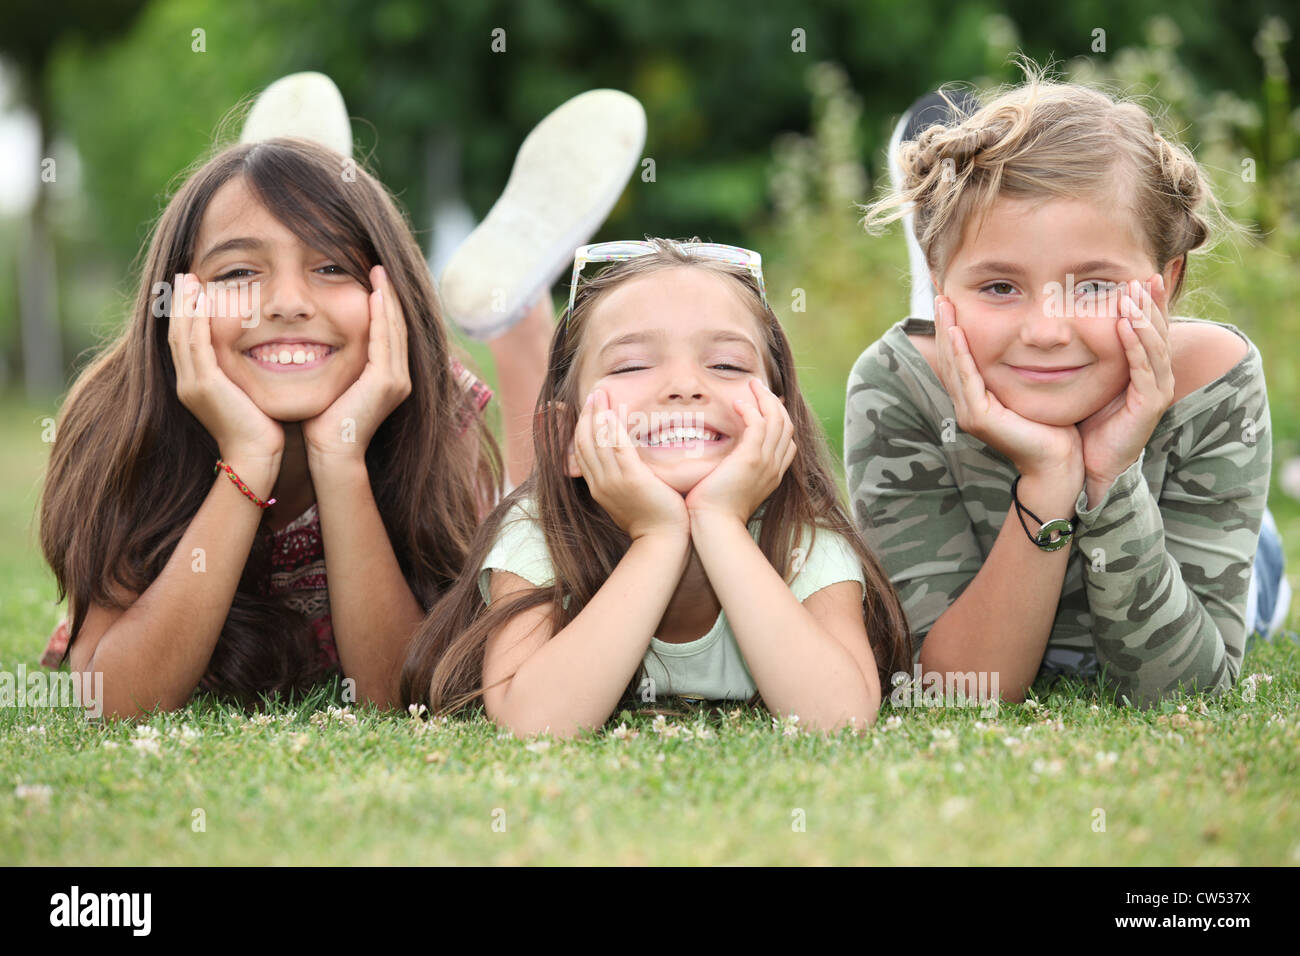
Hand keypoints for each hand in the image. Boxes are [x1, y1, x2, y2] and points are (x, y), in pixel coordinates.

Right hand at [167, 272, 282, 465]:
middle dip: (179, 304)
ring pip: (181, 335)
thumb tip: (262, 355)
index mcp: (196, 386)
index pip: (185, 342)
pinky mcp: (204, 385)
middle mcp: (188, 383)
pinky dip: (196, 321)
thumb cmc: (262, 431)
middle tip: (185, 277)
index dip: (186, 315)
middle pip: (177, 333)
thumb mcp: (248, 396)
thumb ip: (244, 376)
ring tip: (189, 280)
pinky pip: (195, 344)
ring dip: (185, 305)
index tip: (193, 290)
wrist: (255, 458)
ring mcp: (193, 384)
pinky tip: (201, 301)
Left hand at [302, 265, 411, 463]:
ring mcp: (397, 380)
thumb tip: (315, 342)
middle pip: (397, 326)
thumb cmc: (322, 425)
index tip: (373, 280)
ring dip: (388, 298)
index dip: (384, 305)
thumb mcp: (332, 386)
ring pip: (395, 328)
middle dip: (389, 295)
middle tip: (380, 267)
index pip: (389, 333)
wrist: (331, 454)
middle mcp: (400, 378)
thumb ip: (335, 364)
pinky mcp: (387, 381)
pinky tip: (374, 293)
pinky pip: (386, 338)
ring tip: (379, 272)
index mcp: (388, 379)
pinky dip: (381, 314)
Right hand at [569, 388, 688, 540]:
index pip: (581, 451)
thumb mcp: (629, 498)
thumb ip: (622, 479)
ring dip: (597, 414)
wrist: (662, 540)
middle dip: (587, 415)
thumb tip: (625, 464)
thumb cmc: (653, 519)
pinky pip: (616, 447)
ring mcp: (613, 481)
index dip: (582, 427)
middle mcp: (600, 483)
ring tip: (600, 394)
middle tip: (594, 394)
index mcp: (598, 487)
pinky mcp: (631, 478)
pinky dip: (611, 427)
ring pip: (596, 440)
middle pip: (584, 441)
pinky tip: (612, 411)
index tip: (589, 408)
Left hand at [684, 378, 795, 525]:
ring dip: (765, 398)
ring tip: (751, 384)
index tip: (763, 404)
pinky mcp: (751, 458)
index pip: (787, 440)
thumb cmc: (715, 510)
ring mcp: (766, 461)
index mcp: (773, 473)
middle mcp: (774, 466)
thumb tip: (723, 458)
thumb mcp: (731, 486)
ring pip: (777, 420)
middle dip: (774, 401)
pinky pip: (759, 424)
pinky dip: (752, 409)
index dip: (779, 418)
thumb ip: (734, 468)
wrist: (715, 525)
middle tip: (758, 386)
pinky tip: (738, 403)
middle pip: (786, 424)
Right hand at [935, 295, 1081, 480]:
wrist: (1060, 463)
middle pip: (951, 357)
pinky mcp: (979, 417)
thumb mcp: (1035, 390)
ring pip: (954, 364)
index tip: (952, 302)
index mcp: (977, 400)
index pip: (960, 358)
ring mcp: (970, 412)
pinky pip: (967, 378)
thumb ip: (1025, 370)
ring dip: (947, 332)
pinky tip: (957, 331)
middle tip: (941, 294)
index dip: (953, 330)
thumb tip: (1033, 340)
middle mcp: (967, 406)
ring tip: (943, 304)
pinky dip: (961, 353)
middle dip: (944, 325)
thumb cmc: (1056, 429)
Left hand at [1077, 275, 1173, 502]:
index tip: (1140, 275)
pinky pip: (1145, 370)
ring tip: (1132, 295)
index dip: (1148, 303)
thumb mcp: (1084, 382)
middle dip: (1152, 303)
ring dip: (1143, 318)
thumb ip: (1084, 356)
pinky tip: (1125, 326)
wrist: (1085, 465)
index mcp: (1143, 370)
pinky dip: (1136, 346)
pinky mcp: (1149, 406)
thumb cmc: (1082, 423)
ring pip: (1155, 346)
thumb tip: (1062, 326)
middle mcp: (1155, 377)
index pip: (1149, 329)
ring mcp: (1156, 391)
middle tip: (1144, 276)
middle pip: (1159, 332)